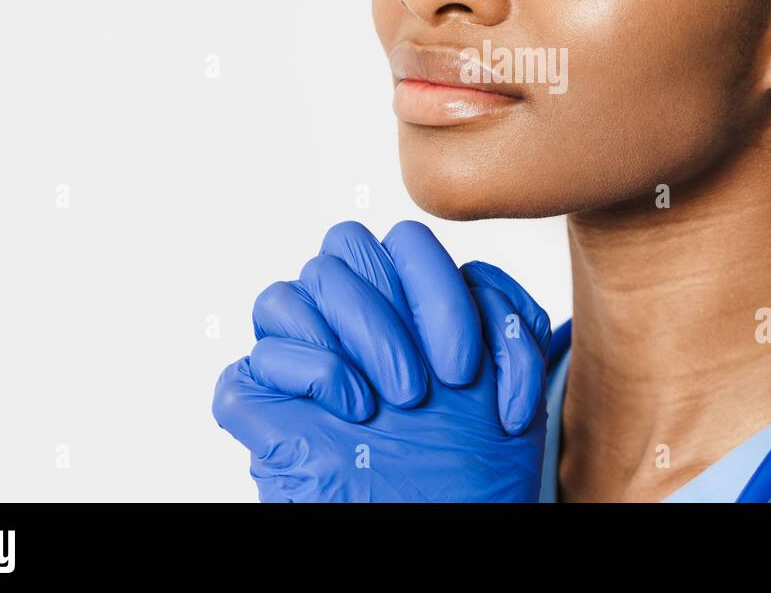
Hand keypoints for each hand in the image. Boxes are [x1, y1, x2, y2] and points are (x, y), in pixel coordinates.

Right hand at [212, 220, 551, 500]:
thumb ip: (508, 320)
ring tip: (389, 405)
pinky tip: (352, 409)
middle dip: (389, 315)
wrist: (434, 529)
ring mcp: (298, 357)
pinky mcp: (258, 403)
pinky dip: (308, 372)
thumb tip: (484, 278)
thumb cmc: (470, 466)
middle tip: (425, 390)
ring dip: (352, 341)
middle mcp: (345, 318)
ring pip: (290, 292)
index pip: (402, 241)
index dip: (436, 288)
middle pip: (341, 248)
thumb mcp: (513, 388)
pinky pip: (257, 360)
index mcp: (401, 301)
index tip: (464, 367)